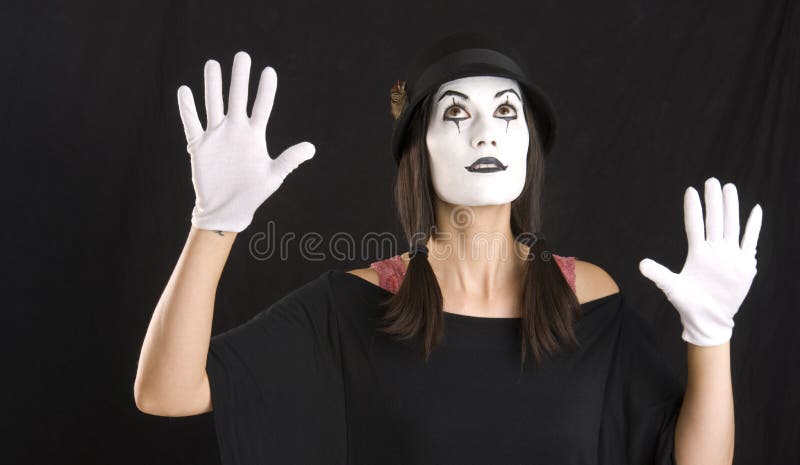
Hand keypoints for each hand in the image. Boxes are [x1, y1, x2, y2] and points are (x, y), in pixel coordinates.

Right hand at [177, 51, 314, 232]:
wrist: (227, 210)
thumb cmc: (253, 193)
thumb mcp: (274, 176)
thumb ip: (290, 160)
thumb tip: (312, 147)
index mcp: (254, 135)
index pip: (262, 107)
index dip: (265, 90)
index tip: (269, 71)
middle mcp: (235, 130)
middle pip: (237, 98)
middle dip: (239, 77)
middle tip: (242, 56)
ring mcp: (216, 136)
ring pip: (213, 104)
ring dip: (212, 85)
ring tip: (213, 64)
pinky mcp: (199, 145)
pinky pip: (192, 123)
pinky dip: (187, 108)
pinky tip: (185, 90)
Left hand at [639, 177, 762, 345]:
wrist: (709, 318)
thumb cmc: (688, 303)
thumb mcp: (671, 288)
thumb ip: (659, 274)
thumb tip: (641, 264)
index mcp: (697, 253)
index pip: (694, 226)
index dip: (693, 209)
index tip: (690, 191)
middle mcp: (714, 251)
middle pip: (715, 220)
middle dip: (714, 201)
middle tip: (712, 180)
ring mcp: (730, 256)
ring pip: (732, 226)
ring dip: (731, 207)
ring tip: (729, 188)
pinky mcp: (744, 264)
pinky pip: (751, 241)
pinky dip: (754, 226)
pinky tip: (755, 209)